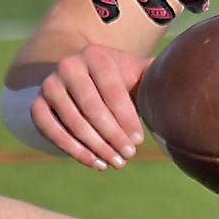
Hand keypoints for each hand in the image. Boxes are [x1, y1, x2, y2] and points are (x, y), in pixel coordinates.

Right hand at [30, 45, 153, 168]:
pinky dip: (75, 151)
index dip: (126, 117)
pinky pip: (52, 132)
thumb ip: (156, 74)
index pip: (111, 89)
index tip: (139, 140)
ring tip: (117, 162)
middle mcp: (67, 66)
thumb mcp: (135, 72)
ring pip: (73, 122)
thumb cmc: (118, 80)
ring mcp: (49, 85)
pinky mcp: (36, 106)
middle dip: (113, 135)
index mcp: (95, 55)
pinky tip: (96, 163)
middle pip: (92, 107)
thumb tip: (182, 74)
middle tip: (129, 155)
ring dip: (97, 147)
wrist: (83, 80)